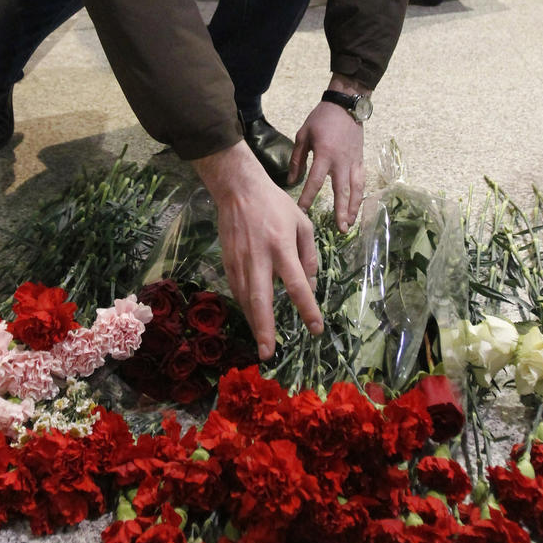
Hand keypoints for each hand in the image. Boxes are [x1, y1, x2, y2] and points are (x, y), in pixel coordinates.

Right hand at [194, 140, 320, 359]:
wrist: (238, 190)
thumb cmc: (276, 205)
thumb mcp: (302, 223)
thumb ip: (308, 255)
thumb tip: (309, 284)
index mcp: (281, 246)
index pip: (296, 283)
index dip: (306, 307)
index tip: (315, 328)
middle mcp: (259, 256)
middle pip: (260, 298)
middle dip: (264, 328)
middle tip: (268, 353)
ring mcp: (239, 260)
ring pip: (245, 298)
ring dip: (253, 323)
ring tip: (263, 344)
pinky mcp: (227, 261)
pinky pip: (237, 290)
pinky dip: (245, 307)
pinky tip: (253, 319)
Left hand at [289, 100, 364, 231]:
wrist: (346, 106)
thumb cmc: (321, 119)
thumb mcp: (303, 135)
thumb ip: (297, 159)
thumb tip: (290, 181)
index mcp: (325, 155)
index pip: (315, 181)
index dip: (308, 197)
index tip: (301, 212)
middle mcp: (341, 162)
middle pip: (341, 191)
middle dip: (340, 211)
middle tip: (340, 229)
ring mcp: (353, 162)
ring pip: (355, 189)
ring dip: (353, 208)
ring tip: (349, 224)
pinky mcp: (360, 160)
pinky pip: (361, 181)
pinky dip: (360, 196)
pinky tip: (357, 207)